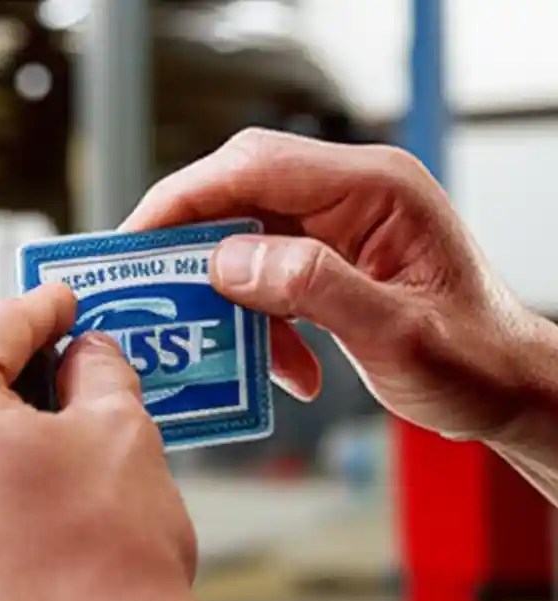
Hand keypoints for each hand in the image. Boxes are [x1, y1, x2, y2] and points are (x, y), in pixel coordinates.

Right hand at [125, 128, 556, 446]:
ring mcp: (340, 224)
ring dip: (225, 295)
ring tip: (219, 344)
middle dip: (189, 243)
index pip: (256, 166)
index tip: (136, 241)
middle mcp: (353, 193)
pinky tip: (278, 364)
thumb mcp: (397, 334)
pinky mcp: (330, 258)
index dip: (185, 198)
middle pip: (239, 193)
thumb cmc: (476, 361)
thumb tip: (230, 260)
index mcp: (376, 188)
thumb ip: (314, 288)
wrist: (509, 390)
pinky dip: (256, 320)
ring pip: (244, 236)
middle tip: (146, 287)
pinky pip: (265, 273)